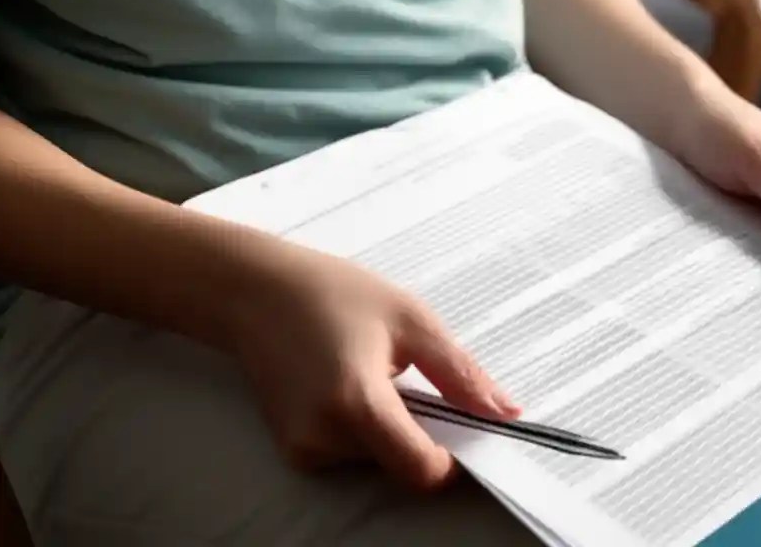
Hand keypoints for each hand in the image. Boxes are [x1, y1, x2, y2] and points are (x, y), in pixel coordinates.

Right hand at [228, 240, 519, 489]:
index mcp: (357, 402)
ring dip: (390, 428)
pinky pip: (350, 454)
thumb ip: (461, 374)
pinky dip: (363, 429)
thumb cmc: (331, 293)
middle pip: (401, 465)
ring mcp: (303, 448)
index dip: (453, 461)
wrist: (253, 291)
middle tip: (409, 378)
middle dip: (421, 434)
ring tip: (370, 372)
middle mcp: (324, 436)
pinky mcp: (293, 449)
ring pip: (377, 460)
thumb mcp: (410, 319)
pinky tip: (346, 384)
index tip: (463, 429)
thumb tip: (506, 414)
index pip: (421, 470)